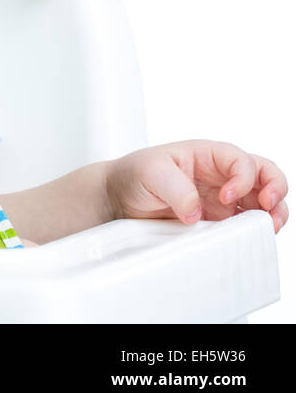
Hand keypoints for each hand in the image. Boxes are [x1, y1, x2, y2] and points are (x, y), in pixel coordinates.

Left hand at [105, 140, 287, 231]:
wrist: (118, 200)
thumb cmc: (133, 175)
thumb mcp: (149, 173)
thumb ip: (175, 188)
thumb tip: (196, 213)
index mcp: (207, 155)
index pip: (241, 160)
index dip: (243, 178)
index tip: (226, 197)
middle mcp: (221, 175)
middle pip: (265, 176)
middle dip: (275, 189)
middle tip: (267, 208)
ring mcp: (223, 200)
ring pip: (264, 201)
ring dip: (274, 212)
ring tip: (270, 227)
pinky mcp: (219, 222)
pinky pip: (247, 224)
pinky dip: (257, 230)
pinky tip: (254, 237)